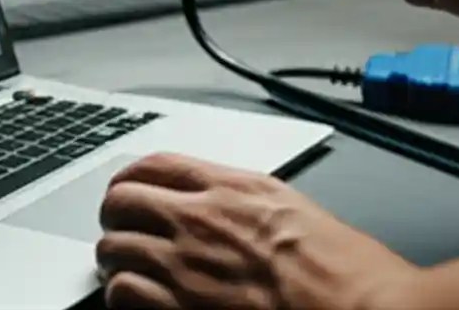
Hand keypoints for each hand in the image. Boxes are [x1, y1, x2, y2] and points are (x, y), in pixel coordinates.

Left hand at [97, 153, 417, 309]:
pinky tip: (138, 299)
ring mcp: (188, 265)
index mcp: (232, 188)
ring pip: (114, 247)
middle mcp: (202, 219)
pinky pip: (123, 292)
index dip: (130, 176)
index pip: (154, 164)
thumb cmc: (344, 271)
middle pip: (122, 199)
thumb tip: (216, 200)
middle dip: (117, 215)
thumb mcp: (292, 207)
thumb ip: (244, 198)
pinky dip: (123, 295)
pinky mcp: (181, 308)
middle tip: (123, 229)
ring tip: (129, 268)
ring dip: (117, 258)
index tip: (126, 188)